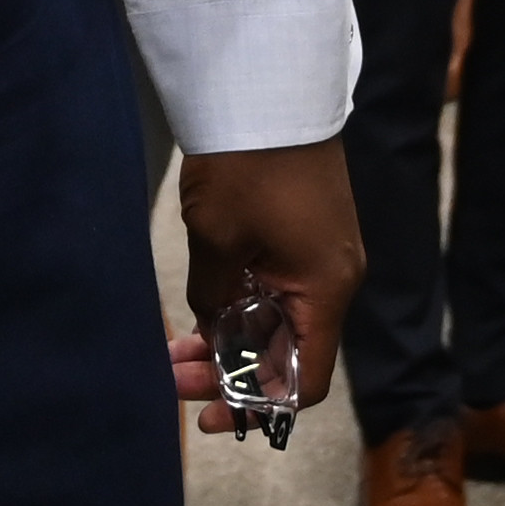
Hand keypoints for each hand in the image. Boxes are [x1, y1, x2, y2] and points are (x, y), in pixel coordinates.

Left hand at [171, 140, 360, 432]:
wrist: (266, 90)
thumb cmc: (247, 166)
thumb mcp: (218, 239)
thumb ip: (215, 296)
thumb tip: (213, 329)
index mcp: (325, 291)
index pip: (301, 378)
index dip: (255, 404)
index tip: (208, 415)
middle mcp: (331, 280)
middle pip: (287, 352)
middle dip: (230, 372)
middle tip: (173, 378)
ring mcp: (319, 255)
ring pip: (277, 319)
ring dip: (231, 339)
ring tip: (176, 351)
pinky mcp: (302, 233)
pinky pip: (275, 289)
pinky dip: (240, 305)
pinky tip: (199, 312)